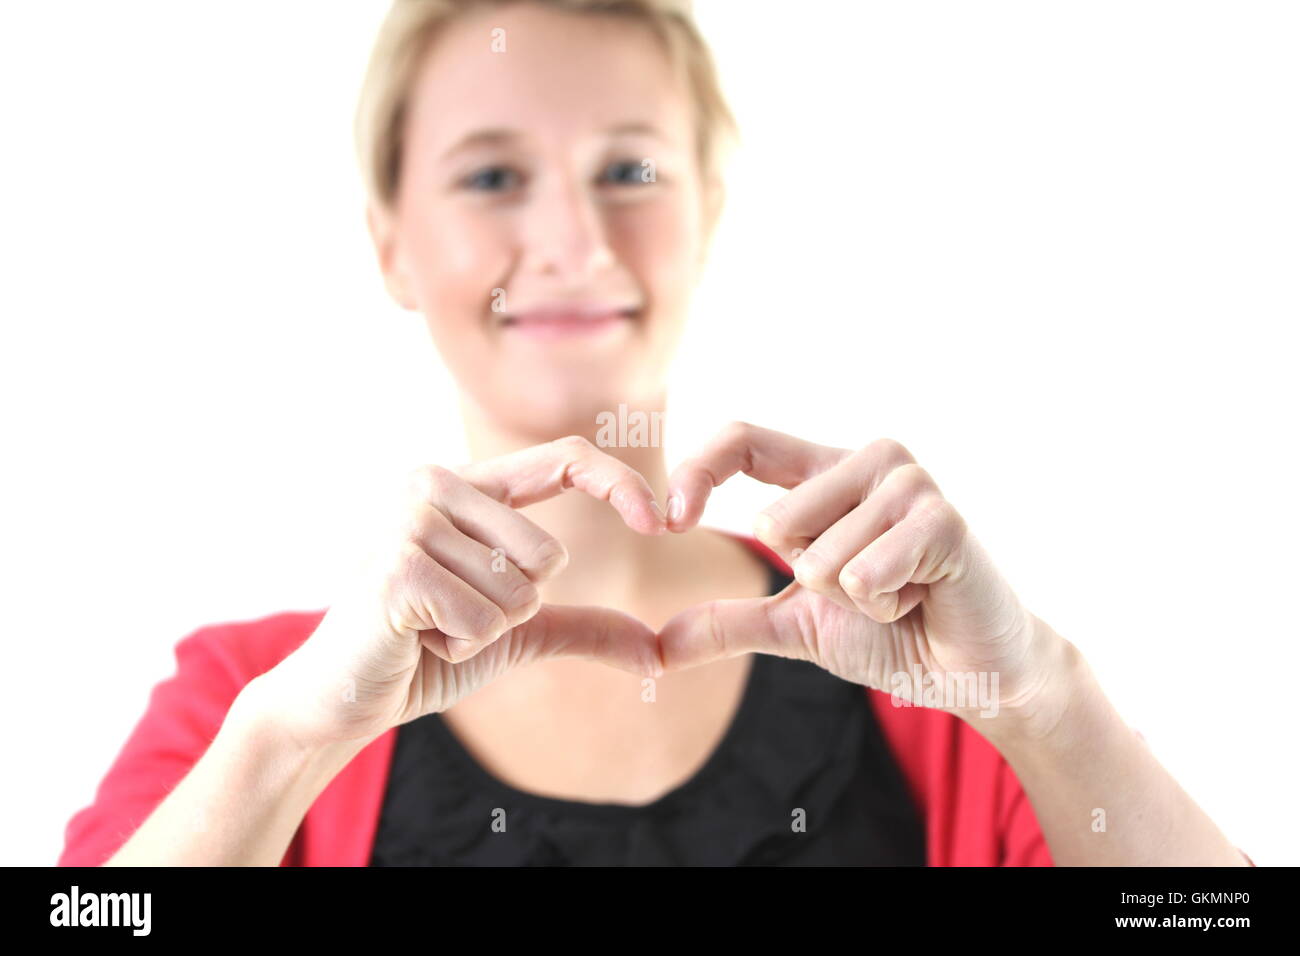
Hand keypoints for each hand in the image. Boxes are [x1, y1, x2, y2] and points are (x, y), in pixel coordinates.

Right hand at [248, 436, 666, 750]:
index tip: (662, 522)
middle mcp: (435, 484)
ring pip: (519, 593)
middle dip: (517, 608)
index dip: (619, 482)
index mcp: (468, 485)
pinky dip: (462, 646)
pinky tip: (416, 639)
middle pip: (549, 554)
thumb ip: (585, 627)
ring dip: (484, 631)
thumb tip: (659, 654)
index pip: (563, 457)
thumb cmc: (427, 650)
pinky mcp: (398, 569)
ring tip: (430, 626)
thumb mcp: (518, 632)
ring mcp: (411, 521)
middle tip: (454, 614)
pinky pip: (486, 621)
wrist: (344, 696)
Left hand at [657, 422, 1065, 732]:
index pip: (744, 438)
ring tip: (898, 592)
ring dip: (853, 599)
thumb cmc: (890, 632)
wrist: (968, 671)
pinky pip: (864, 575)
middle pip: (773, 519)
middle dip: (809, 581)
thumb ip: (729, 623)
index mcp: (826, 472)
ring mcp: (908, 483)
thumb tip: (656, 645)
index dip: (698, 471)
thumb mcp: (796, 624)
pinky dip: (884, 606)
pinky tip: (920, 597)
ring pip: (818, 557)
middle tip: (866, 587)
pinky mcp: (942, 518)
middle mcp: (866, 461)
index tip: (670, 522)